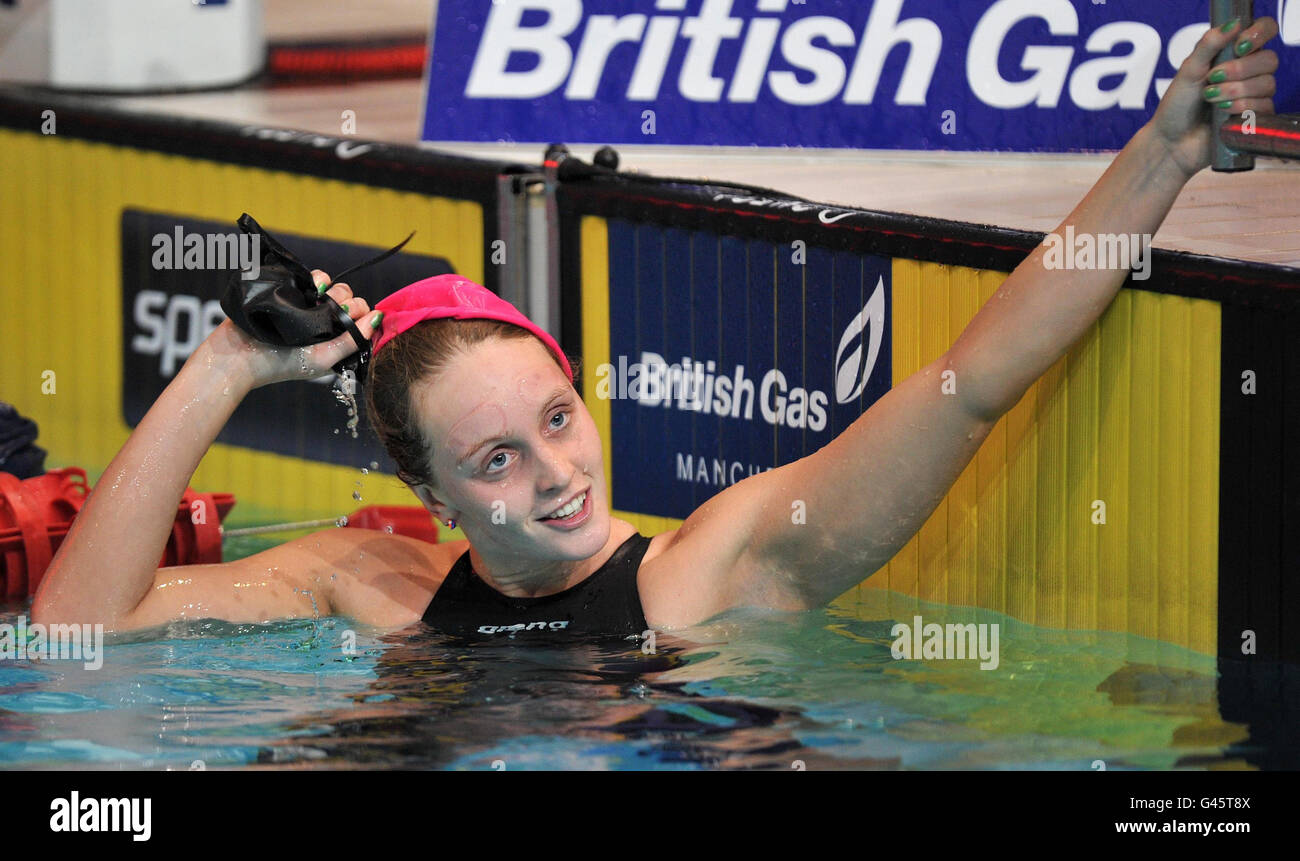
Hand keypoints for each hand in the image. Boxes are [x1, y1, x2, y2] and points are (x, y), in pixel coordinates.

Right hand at [199, 269, 382, 388]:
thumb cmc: (280, 363)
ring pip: (331, 286)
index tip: (352, 315)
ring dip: (332, 286)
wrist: (237, 355)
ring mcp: (305, 309)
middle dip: (346, 299)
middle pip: (347, 300)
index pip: (358, 320)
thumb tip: (376, 318)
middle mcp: (322, 324)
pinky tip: (313, 284)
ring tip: (320, 294)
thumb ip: (351, 340)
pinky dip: (316, 277)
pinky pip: (311, 278)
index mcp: (333, 342)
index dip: (361, 313)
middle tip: (333, 308)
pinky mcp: (289, 295)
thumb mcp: (323, 358)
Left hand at [1149, 16, 1278, 178]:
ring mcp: (1254, 94)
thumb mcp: (1188, 71)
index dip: (1258, 34)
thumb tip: (1233, 23)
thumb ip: (1208, 46)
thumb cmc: (1176, 106)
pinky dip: (1240, 108)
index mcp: (1234, 54)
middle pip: (1269, 60)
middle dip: (1239, 70)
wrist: (1171, 141)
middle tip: (1213, 79)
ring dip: (1235, 91)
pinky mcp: (1256, 117)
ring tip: (1211, 100)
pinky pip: (1264, 106)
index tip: (1239, 46)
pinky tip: (1222, 113)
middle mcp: (1248, 72)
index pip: (1264, 31)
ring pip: (1266, 84)